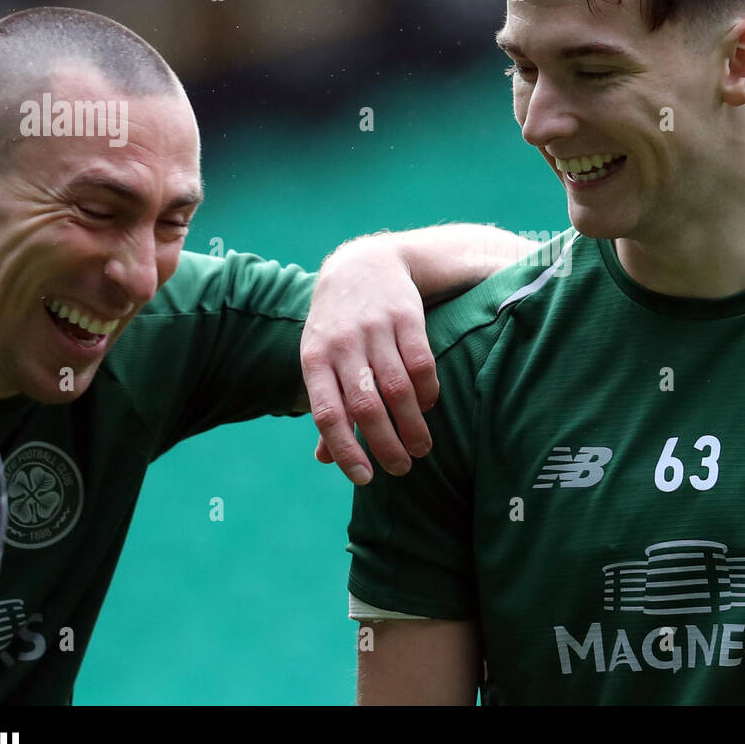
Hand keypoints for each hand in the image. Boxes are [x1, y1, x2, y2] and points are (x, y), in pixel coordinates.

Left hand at [300, 235, 439, 483]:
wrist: (362, 264)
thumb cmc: (338, 324)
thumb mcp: (321, 358)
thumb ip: (328, 405)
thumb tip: (325, 459)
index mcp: (314, 358)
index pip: (327, 413)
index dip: (345, 450)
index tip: (365, 479)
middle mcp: (342, 344)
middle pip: (366, 406)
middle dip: (386, 444)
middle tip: (403, 468)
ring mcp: (374, 328)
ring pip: (397, 388)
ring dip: (413, 425)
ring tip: (422, 447)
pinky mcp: (405, 316)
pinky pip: (421, 362)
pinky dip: (428, 391)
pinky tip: (429, 406)